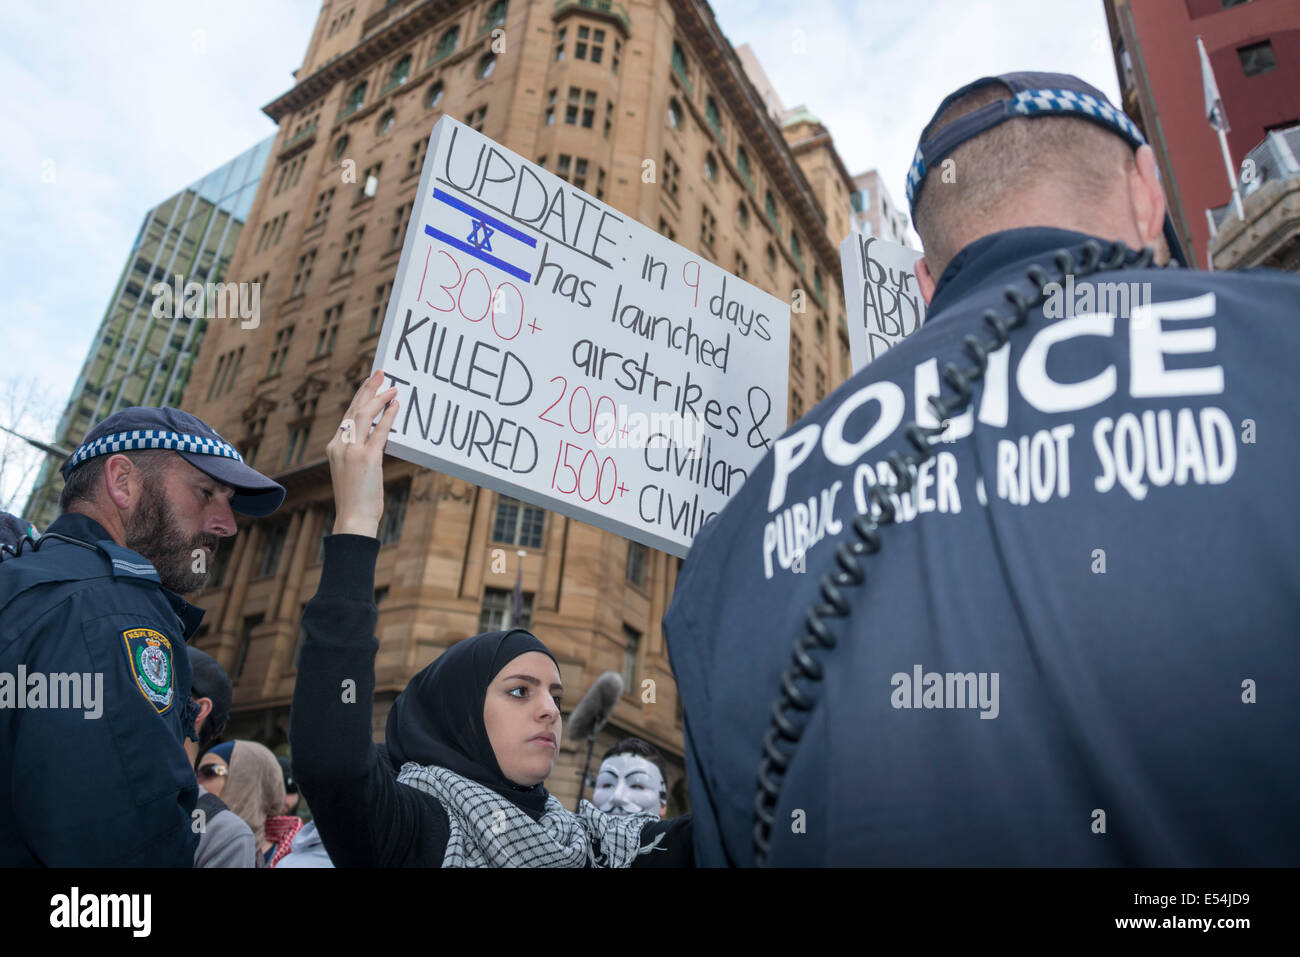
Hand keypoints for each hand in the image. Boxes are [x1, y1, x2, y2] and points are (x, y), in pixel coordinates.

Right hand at [327, 370, 399, 538]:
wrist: (353, 518)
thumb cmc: (357, 500)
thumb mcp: (354, 471)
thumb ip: (360, 453)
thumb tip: (377, 438)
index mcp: (334, 447)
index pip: (348, 416)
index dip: (359, 398)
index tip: (370, 385)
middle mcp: (339, 445)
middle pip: (354, 409)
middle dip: (368, 389)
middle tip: (380, 373)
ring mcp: (351, 451)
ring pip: (364, 415)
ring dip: (379, 398)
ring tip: (392, 387)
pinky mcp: (366, 458)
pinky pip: (379, 431)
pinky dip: (388, 416)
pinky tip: (396, 405)